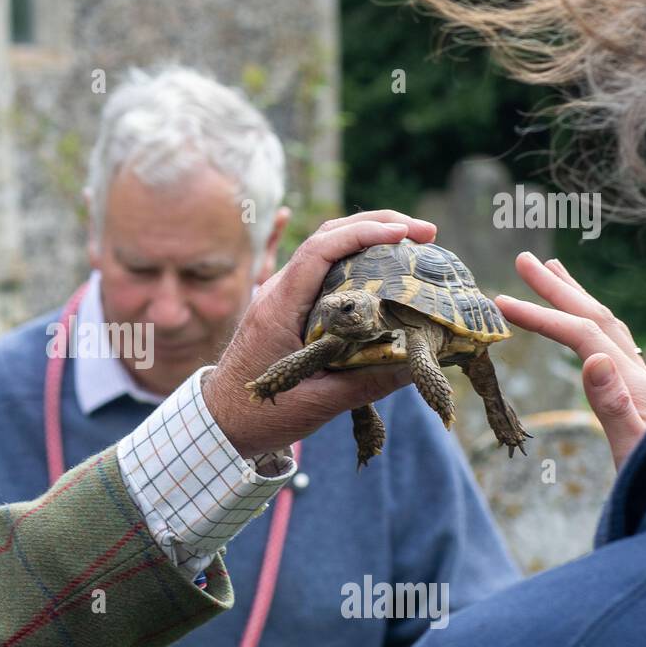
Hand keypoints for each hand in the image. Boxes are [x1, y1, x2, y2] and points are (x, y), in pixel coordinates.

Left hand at [204, 211, 436, 458]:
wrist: (219, 422)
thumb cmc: (260, 417)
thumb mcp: (317, 404)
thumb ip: (366, 383)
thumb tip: (418, 364)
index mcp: (279, 308)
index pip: (320, 249)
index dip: (363, 233)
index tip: (404, 234)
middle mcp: (278, 292)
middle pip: (327, 236)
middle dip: (377, 224)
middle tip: (426, 232)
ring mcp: (281, 296)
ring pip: (326, 249)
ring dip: (369, 238)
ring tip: (415, 245)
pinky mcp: (288, 307)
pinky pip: (324, 270)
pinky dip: (357, 260)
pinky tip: (386, 272)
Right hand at [496, 252, 645, 469]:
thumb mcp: (633, 450)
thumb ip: (614, 406)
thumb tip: (594, 358)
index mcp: (633, 386)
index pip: (583, 336)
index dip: (542, 315)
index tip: (502, 302)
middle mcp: (639, 376)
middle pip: (596, 318)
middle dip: (558, 288)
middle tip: (523, 260)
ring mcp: (640, 383)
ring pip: (606, 325)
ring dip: (575, 296)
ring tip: (551, 270)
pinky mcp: (638, 393)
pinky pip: (610, 342)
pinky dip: (589, 321)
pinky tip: (580, 322)